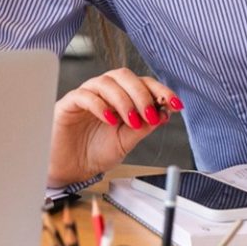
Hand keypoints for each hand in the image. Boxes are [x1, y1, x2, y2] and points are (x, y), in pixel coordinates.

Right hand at [48, 68, 180, 185]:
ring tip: (131, 120)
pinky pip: (84, 95)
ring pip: (106, 82)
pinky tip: (110, 120)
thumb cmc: (95, 153)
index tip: (176, 104)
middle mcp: (104, 92)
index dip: (161, 91)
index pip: (143, 84)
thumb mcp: (126, 142)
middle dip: (142, 93)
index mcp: (121, 98)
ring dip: (123, 100)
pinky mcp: (69, 104)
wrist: (71, 169)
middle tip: (149, 114)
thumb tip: (163, 113)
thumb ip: (142, 127)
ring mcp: (86, 96)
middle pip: (124, 76)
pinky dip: (100, 105)